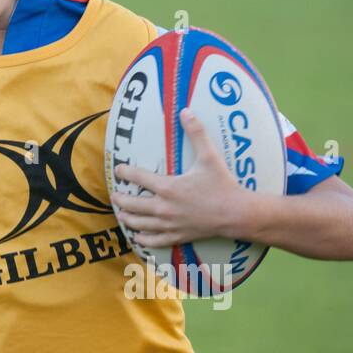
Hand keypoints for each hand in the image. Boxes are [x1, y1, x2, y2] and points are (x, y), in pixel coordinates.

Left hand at [111, 108, 253, 247]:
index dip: (125, 172)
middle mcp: (164, 207)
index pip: (138, 177)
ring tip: (122, 214)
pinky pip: (155, 241)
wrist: (237, 213)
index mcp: (168, 187)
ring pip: (140, 224)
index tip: (118, 169)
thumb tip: (186, 111)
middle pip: (133, 204)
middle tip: (114, 195)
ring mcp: (170, 224)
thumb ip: (196, 133)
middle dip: (121, 199)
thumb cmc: (222, 185)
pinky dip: (144, 240)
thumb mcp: (210, 156)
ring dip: (128, 219)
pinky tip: (138, 237)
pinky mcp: (178, 236)